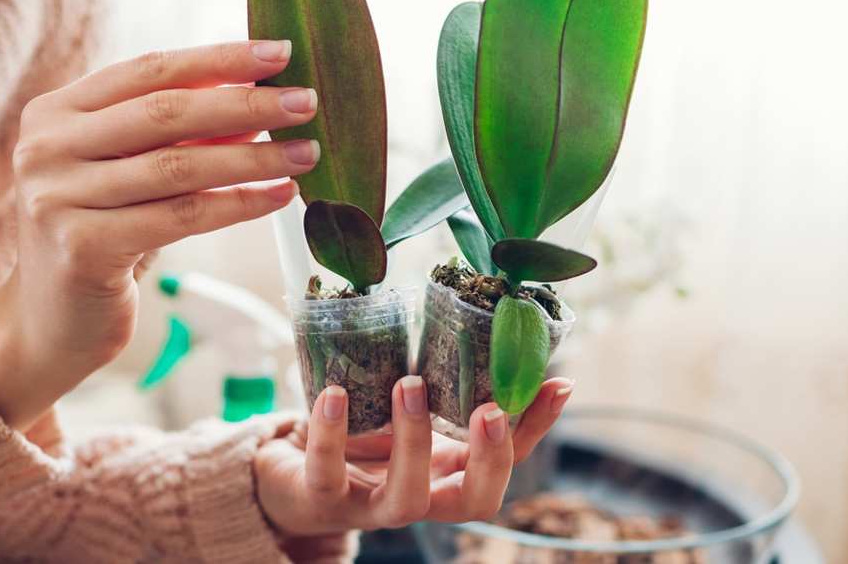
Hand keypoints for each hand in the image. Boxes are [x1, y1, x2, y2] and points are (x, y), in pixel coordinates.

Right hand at [0, 41, 316, 429]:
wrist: (49, 324)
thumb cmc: (102, 237)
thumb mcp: (131, 173)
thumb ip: (178, 134)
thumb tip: (259, 94)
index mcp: (55, 112)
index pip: (149, 70)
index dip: (219, 59)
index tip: (281, 52)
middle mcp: (46, 147)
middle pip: (165, 113)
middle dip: (245, 104)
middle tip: (307, 101)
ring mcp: (56, 197)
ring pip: (179, 167)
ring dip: (254, 158)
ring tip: (306, 152)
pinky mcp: (82, 248)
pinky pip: (181, 218)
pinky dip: (238, 205)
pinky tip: (279, 196)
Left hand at [255, 376, 574, 534]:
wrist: (292, 471)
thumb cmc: (364, 440)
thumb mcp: (415, 412)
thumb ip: (455, 388)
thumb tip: (508, 343)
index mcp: (449, 474)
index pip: (509, 459)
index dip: (536, 429)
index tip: (555, 384)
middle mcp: (421, 497)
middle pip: (475, 501)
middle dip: (490, 458)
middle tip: (489, 407)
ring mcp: (372, 504)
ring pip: (406, 498)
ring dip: (414, 441)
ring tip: (411, 383)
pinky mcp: (321, 496)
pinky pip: (327, 473)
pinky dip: (331, 432)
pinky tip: (335, 392)